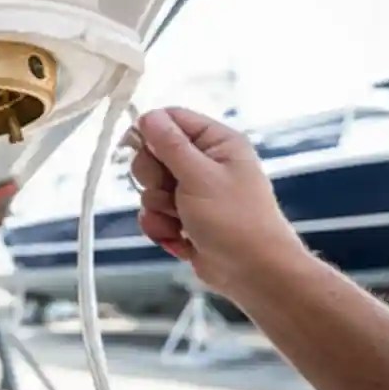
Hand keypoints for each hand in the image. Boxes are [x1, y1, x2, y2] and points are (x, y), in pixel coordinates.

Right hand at [130, 107, 307, 300]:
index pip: (172, 119)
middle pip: (155, 154)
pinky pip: (156, 214)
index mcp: (217, 142)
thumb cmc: (235, 220)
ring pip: (151, 188)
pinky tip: (178, 239)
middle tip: (169, 191)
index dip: (150, 131)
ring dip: (158, 208)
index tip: (134, 147)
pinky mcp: (185, 219)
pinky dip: (161, 227)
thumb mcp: (199, 177)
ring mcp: (194, 192)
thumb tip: (147, 115)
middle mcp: (205, 163)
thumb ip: (170, 145)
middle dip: (153, 178)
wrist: (255, 274)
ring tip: (180, 221)